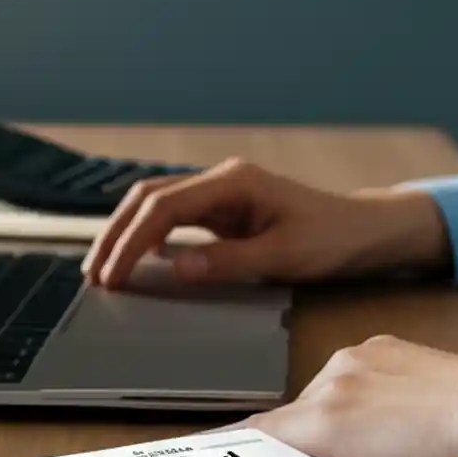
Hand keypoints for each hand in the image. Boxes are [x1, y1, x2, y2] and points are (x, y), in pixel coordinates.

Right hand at [82, 158, 448, 287]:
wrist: (363, 230)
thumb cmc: (331, 239)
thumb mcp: (284, 255)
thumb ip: (228, 261)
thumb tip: (175, 267)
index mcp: (233, 182)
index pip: (163, 207)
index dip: (132, 241)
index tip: (113, 275)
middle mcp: (221, 180)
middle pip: (149, 198)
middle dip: (116, 233)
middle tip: (94, 274)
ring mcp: (221, 193)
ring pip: (157, 204)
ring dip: (127, 232)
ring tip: (105, 269)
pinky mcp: (225, 210)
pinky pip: (176, 217)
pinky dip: (150, 235)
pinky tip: (141, 260)